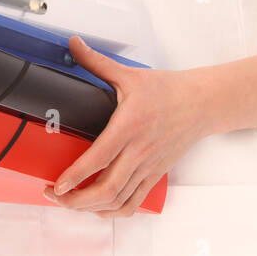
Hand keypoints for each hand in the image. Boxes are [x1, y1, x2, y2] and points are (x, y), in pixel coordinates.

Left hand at [43, 36, 210, 217]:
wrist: (202, 103)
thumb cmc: (167, 89)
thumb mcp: (129, 74)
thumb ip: (97, 62)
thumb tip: (74, 44)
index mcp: (129, 126)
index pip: (99, 157)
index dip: (76, 175)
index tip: (57, 185)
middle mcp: (139, 151)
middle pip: (107, 188)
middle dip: (76, 199)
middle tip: (54, 195)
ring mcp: (149, 166)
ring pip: (119, 199)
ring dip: (91, 208)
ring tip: (69, 202)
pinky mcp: (156, 174)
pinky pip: (135, 201)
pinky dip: (115, 211)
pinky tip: (99, 209)